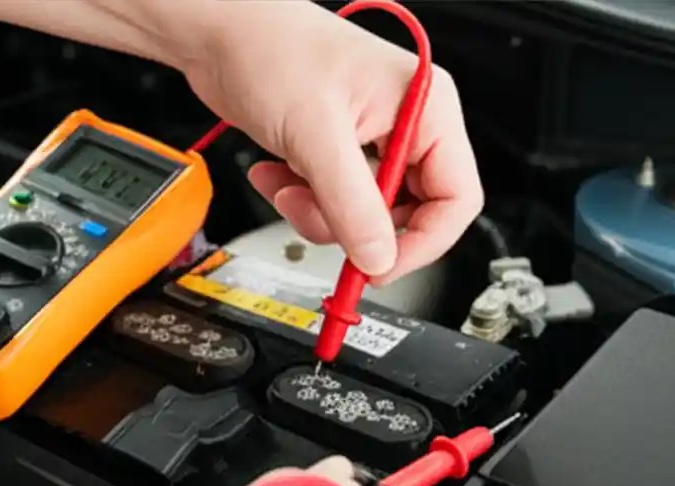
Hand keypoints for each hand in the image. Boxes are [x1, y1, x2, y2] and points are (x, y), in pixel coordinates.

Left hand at [184, 2, 482, 283]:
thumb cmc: (271, 48)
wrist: (218, 31)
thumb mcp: (316, 137)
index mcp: (427, 108)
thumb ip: (353, 206)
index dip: (421, 242)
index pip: (456, 198)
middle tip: (319, 218)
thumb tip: (379, 258)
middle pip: (408, 213)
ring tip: (287, 187)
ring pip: (365, 214)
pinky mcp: (336, 149)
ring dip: (319, 214)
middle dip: (355, 226)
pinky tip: (275, 173)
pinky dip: (301, 198)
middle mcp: (407, 124)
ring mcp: (371, 138)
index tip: (379, 266)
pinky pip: (333, 200)